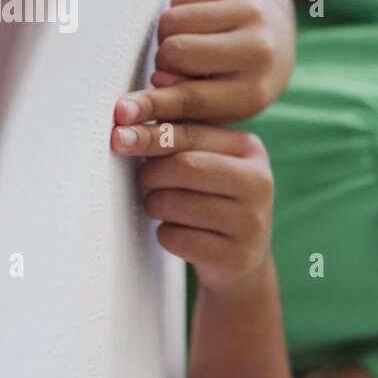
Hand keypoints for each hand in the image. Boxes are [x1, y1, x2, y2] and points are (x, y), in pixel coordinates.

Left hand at [111, 122, 274, 292]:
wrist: (242, 257)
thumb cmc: (215, 199)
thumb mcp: (212, 162)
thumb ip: (181, 140)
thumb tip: (126, 120)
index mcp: (251, 150)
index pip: (192, 133)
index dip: (150, 134)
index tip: (118, 137)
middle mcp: (259, 183)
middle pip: (184, 166)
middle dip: (151, 174)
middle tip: (146, 181)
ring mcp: (251, 222)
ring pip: (174, 204)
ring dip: (154, 206)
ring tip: (163, 207)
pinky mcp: (235, 256)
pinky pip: (176, 238)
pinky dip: (165, 235)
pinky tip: (179, 234)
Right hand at [114, 0, 294, 125]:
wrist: (276, 42)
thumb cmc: (236, 83)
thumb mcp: (216, 108)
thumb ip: (180, 108)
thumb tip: (141, 97)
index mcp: (254, 92)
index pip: (192, 98)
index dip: (152, 104)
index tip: (120, 113)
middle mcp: (260, 52)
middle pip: (175, 52)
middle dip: (164, 61)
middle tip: (177, 66)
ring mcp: (253, 14)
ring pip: (173, 22)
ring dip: (169, 36)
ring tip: (189, 46)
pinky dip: (181, 15)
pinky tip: (201, 27)